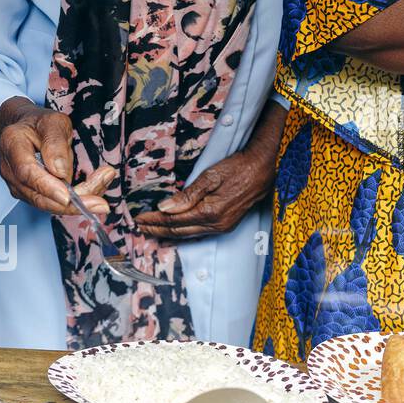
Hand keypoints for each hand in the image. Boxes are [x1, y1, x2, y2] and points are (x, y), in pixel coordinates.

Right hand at [0, 98, 112, 215]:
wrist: (25, 128)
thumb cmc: (39, 123)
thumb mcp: (53, 122)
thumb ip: (56, 143)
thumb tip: (60, 172)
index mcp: (13, 145)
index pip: (27, 173)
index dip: (48, 187)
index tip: (68, 197)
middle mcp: (10, 170)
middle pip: (38, 196)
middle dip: (71, 204)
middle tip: (101, 203)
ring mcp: (17, 186)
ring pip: (48, 204)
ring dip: (79, 202)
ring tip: (104, 184)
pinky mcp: (29, 195)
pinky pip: (52, 203)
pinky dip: (75, 201)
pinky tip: (94, 190)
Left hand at [134, 145, 275, 239]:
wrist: (264, 169)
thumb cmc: (238, 168)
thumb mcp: (210, 177)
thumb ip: (187, 195)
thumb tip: (164, 209)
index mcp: (210, 212)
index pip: (174, 220)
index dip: (154, 221)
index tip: (139, 219)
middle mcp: (215, 225)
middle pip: (178, 231)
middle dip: (157, 230)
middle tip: (139, 228)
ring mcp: (222, 227)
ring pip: (188, 234)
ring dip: (167, 233)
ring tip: (151, 230)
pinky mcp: (226, 225)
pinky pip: (198, 232)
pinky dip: (182, 232)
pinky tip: (174, 230)